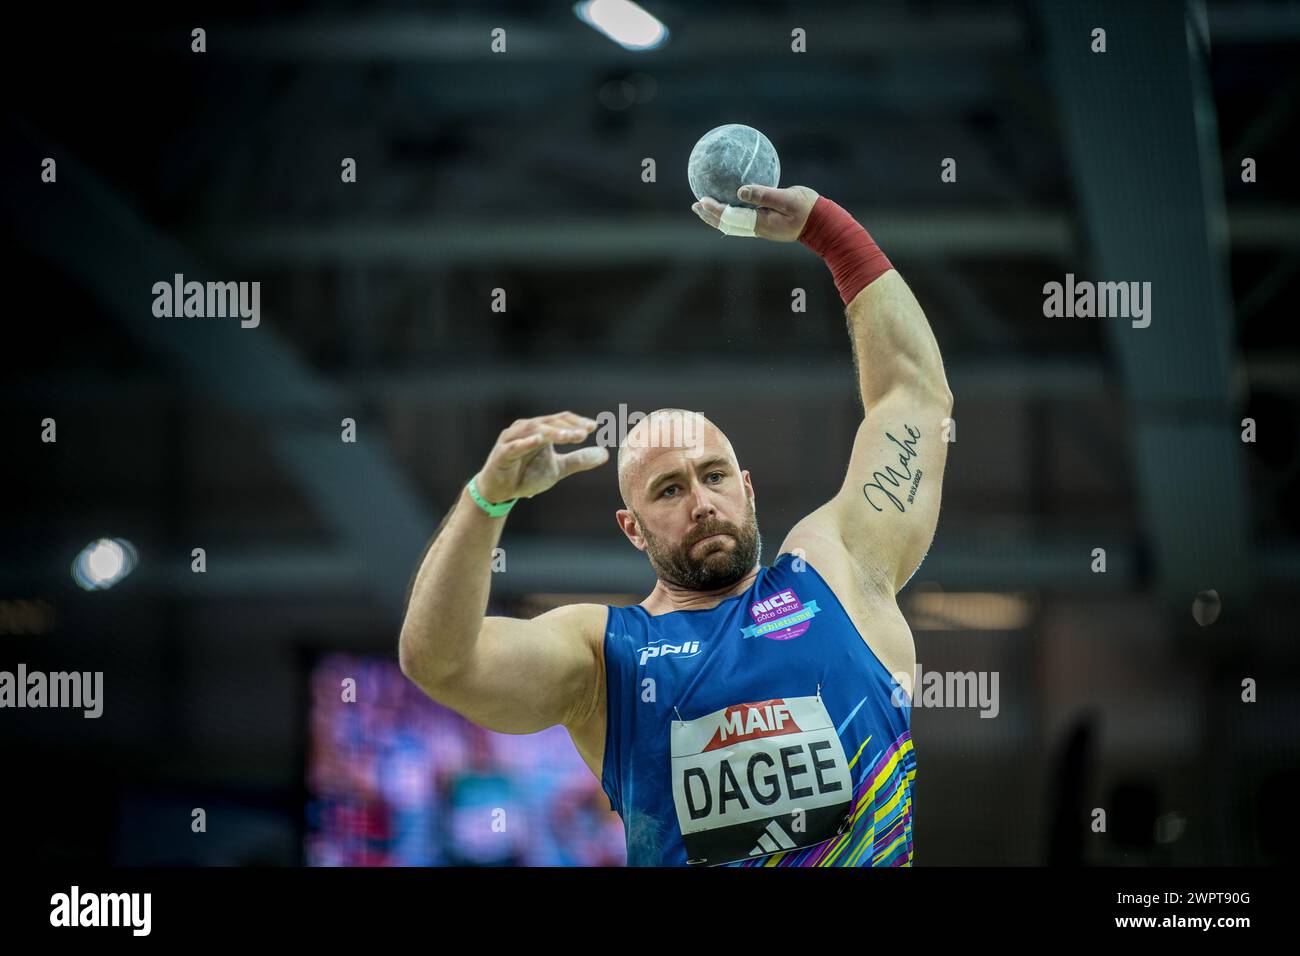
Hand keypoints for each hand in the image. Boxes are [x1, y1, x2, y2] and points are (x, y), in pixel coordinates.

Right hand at [475, 412, 608, 502]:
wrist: (500, 491)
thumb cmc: (527, 475)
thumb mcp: (558, 469)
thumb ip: (579, 460)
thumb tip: (605, 454)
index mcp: (542, 429)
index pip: (561, 419)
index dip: (577, 422)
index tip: (594, 427)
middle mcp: (527, 428)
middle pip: (550, 422)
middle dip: (568, 427)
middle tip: (585, 433)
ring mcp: (512, 439)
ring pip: (534, 430)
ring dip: (552, 432)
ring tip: (569, 436)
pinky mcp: (501, 453)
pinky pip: (514, 446)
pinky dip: (525, 442)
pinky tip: (538, 440)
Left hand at [691, 184, 819, 241]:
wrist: (821, 223)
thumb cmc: (807, 209)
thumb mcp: (787, 199)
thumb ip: (764, 194)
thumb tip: (740, 190)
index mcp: (760, 224)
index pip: (730, 218)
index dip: (714, 209)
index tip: (701, 200)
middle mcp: (756, 228)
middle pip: (726, 224)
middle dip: (709, 215)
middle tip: (695, 205)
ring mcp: (760, 228)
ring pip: (732, 224)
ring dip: (717, 216)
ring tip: (704, 206)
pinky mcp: (765, 223)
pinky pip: (742, 218)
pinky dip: (730, 212)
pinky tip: (730, 200)